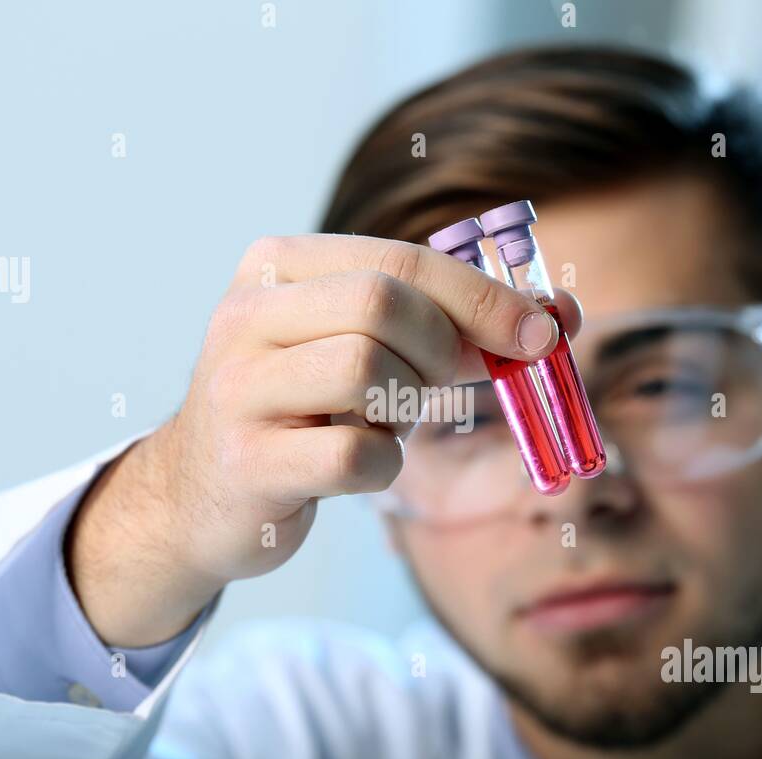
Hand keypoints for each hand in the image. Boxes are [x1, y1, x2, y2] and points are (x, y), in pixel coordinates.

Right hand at [69, 234, 580, 645]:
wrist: (199, 495)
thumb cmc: (303, 412)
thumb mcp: (366, 349)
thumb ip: (451, 326)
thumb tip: (561, 315)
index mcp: (276, 269)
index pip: (399, 259)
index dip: (484, 296)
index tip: (544, 332)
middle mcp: (246, 317)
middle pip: (381, 303)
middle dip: (441, 346)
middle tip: (441, 383)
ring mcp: (238, 390)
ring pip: (365, 370)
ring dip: (404, 406)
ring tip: (380, 421)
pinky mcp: (248, 463)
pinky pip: (354, 454)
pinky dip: (381, 464)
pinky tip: (356, 465)